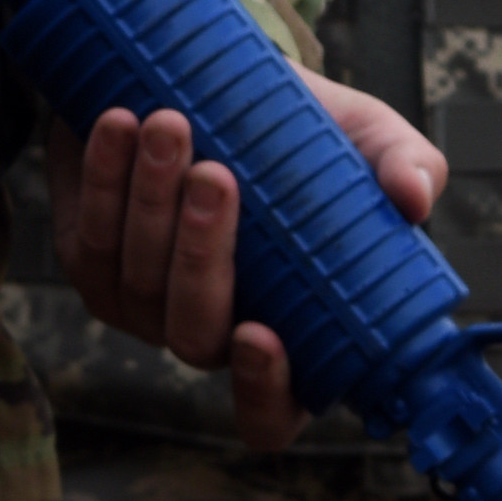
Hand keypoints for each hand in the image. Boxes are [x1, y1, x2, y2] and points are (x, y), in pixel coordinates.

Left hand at [57, 87, 446, 453]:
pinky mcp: (91, 260)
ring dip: (147, 203)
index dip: (261, 394)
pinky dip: (102, 181)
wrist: (222, 84)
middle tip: (216, 174)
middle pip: (192, 333)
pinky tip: (118, 125)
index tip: (259, 334)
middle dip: (199, 253)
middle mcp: (209, 336)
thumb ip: (408, 168)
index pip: (269, 416)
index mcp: (285, 338)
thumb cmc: (307, 135)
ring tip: (170, 125)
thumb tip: (414, 197)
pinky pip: (87, 238)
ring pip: (135, 281)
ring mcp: (142, 306)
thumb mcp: (370, 143)